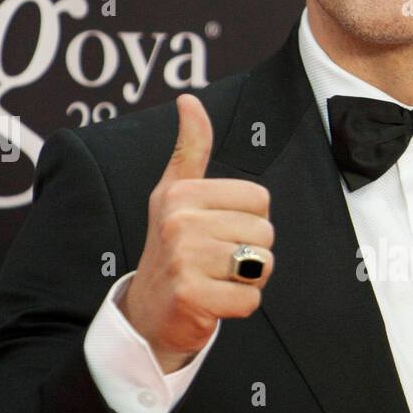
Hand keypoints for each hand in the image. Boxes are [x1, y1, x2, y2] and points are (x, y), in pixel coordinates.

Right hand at [118, 94, 274, 372]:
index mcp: (181, 194)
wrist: (148, 312)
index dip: (249, 221)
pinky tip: (213, 301)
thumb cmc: (171, 249)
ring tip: (214, 280)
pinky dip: (239, 306)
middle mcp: (179, 222)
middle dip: (250, 253)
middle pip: (265, 233)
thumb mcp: (174, 194)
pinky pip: (250, 299)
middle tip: (215, 262)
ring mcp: (184, 260)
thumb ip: (190, 148)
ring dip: (246, 280)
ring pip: (262, 266)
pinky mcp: (192, 297)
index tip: (217, 232)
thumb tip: (189, 100)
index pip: (260, 200)